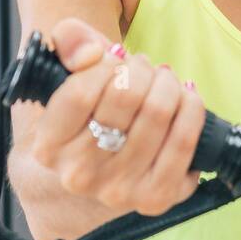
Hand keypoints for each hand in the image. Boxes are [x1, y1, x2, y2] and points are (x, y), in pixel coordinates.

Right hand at [17, 18, 204, 218]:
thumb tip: (91, 52)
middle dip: (142, 69)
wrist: (104, 165)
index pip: (80, 91)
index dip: (106, 64)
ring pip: (159, 112)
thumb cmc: (90, 111)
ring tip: (162, 81)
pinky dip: (192, 108)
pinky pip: (185, 140)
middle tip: (143, 69)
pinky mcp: (156, 198)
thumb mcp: (68, 71)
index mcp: (48, 146)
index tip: (115, 60)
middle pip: (125, 96)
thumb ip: (69, 42)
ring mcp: (118, 191)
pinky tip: (185, 99)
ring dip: (168, 84)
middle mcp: (79, 175)